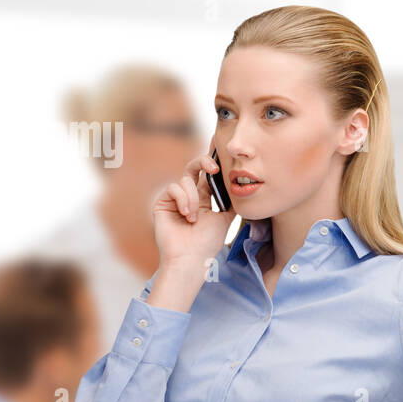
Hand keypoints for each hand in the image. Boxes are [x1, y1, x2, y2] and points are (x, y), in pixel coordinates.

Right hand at [151, 151, 235, 271]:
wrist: (191, 258)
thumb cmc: (207, 242)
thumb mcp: (225, 218)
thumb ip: (230, 201)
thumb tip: (240, 186)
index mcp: (204, 198)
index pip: (207, 174)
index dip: (212, 159)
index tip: (218, 143)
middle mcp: (189, 195)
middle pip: (194, 166)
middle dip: (204, 161)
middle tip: (214, 167)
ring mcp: (175, 198)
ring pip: (186, 180)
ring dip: (193, 198)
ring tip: (194, 218)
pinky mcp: (162, 202)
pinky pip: (174, 188)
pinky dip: (183, 200)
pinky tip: (186, 215)